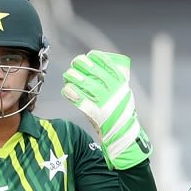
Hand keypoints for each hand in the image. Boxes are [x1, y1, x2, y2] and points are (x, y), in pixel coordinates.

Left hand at [62, 51, 150, 169]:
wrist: (123, 134)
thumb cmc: (121, 112)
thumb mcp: (123, 94)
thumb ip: (113, 83)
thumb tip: (98, 69)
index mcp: (121, 83)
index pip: (107, 63)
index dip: (95, 57)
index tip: (88, 56)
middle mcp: (113, 90)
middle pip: (93, 71)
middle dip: (81, 64)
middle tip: (75, 64)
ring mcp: (104, 101)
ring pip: (84, 83)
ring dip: (73, 77)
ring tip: (68, 75)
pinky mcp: (95, 112)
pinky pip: (80, 100)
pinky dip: (71, 93)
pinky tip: (66, 89)